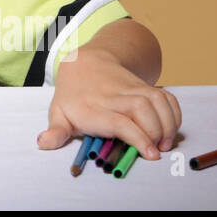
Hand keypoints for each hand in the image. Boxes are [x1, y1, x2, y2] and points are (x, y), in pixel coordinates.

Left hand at [38, 46, 181, 159]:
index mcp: (93, 107)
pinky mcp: (144, 85)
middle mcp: (114, 96)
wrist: (85, 62)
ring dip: (168, 122)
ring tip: (166, 142)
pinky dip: (174, 111)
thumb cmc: (73, 94)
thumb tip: (42, 142)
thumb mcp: (59, 112)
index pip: (119, 121)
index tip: (149, 154)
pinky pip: (166, 95)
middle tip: (158, 150)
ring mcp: (131, 88)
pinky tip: (171, 127)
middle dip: (156, 131)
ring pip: (157, 99)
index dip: (137, 137)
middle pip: (142, 108)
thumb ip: (55, 131)